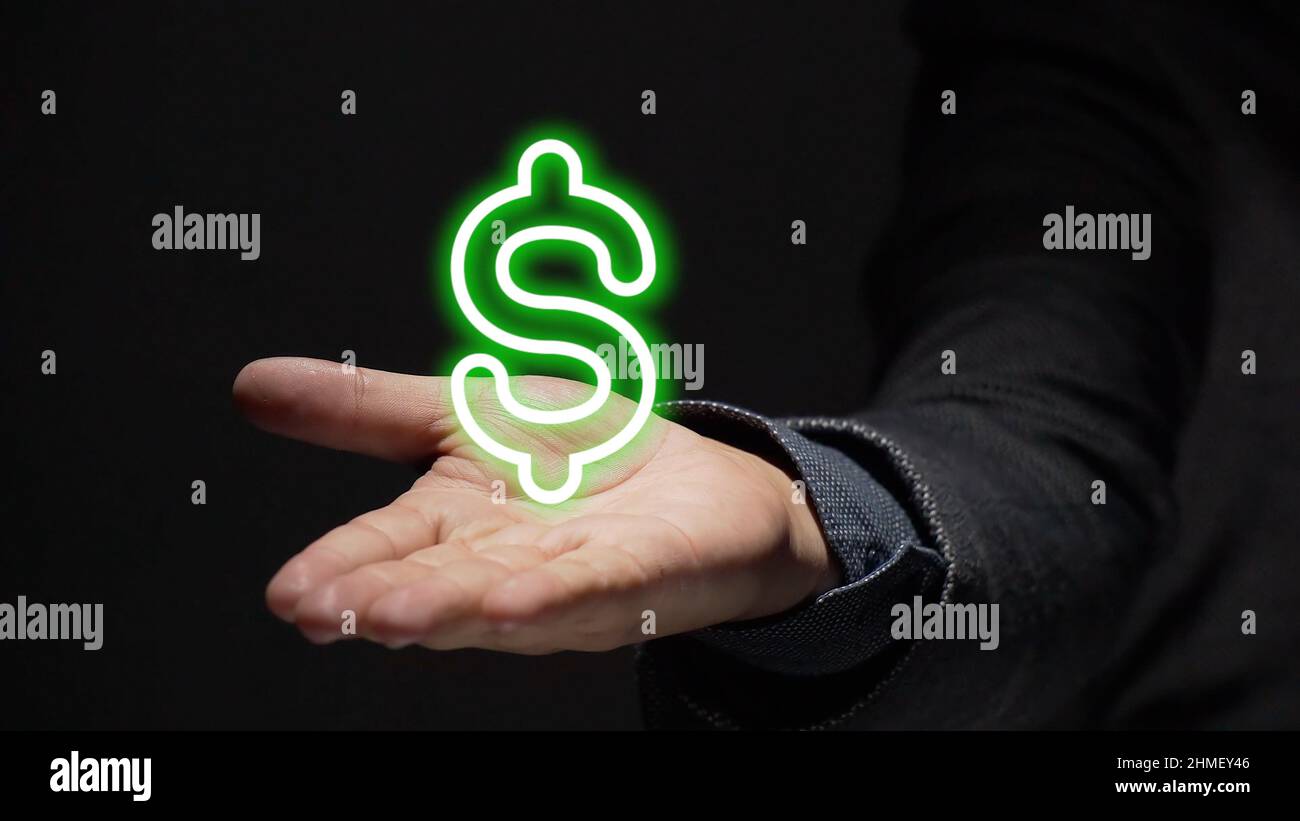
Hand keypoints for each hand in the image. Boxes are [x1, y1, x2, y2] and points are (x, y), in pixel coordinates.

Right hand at [233, 357, 834, 652]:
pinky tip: (509, 605)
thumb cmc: (582, 459)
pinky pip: (590, 589)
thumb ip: (368, 410)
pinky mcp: (636, 575)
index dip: (340, 569)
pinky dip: (551, 598)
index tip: (289, 594)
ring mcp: (567, 579)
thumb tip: (250, 385)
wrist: (699, 482)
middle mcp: (501, 563)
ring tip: (394, 615)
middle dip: (380, 596)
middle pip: (435, 581)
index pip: (386, 547)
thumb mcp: (467, 413)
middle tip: (323, 611)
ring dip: (450, 606)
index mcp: (455, 524)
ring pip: (501, 596)